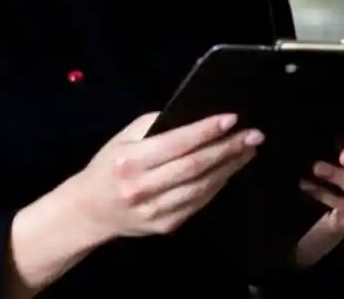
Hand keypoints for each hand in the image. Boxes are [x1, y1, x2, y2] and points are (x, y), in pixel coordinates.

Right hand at [66, 111, 263, 244]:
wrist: (89, 210)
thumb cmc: (108, 166)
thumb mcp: (122, 139)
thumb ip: (155, 127)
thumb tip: (195, 118)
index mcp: (130, 161)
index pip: (176, 143)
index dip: (206, 131)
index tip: (231, 118)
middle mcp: (143, 187)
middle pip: (194, 166)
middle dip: (228, 149)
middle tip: (253, 135)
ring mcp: (156, 210)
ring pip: (202, 187)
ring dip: (230, 167)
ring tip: (248, 150)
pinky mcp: (167, 225)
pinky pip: (199, 202)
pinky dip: (218, 185)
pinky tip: (229, 170)